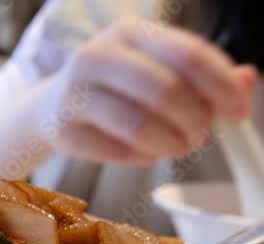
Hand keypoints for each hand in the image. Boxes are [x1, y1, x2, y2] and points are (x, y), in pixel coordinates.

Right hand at [34, 21, 257, 164]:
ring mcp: (75, 93)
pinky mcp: (64, 130)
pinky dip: (142, 157)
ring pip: (139, 124)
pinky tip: (145, 151)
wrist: (52, 107)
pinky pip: (118, 151)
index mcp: (130, 33)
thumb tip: (247, 81)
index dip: (221, 85)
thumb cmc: (115, 89)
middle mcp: (98, 56)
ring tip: (178, 147)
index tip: (239, 111)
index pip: (188, 54)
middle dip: (195, 121)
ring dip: (171, 144)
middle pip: (164, 90)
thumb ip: (204, 76)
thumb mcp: (159, 70)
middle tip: (203, 136)